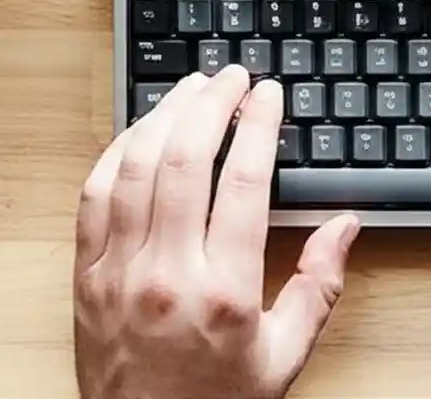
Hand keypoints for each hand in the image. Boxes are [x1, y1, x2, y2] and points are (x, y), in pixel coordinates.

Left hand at [73, 67, 360, 398]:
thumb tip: (345, 227)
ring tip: (189, 89)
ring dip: (162, 117)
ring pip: (132, 169)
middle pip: (182, 161)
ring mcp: (117, 273)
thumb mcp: (286, 353)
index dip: (257, 126)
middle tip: (231, 76)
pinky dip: (115, 154)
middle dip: (209, 104)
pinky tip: (138, 133)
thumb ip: (319, 285)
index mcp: (222, 290)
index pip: (241, 183)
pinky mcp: (85, 279)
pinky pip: (92, 198)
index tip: (268, 95)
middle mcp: (165, 274)